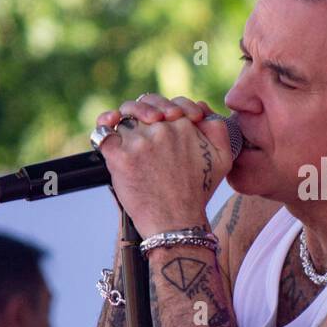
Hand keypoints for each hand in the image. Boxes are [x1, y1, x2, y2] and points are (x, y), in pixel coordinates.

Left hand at [95, 93, 231, 235]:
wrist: (177, 223)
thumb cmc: (197, 194)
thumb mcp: (223, 159)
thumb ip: (217, 129)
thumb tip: (201, 110)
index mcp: (186, 126)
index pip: (171, 103)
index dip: (166, 108)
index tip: (164, 119)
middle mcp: (163, 129)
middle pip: (145, 106)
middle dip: (143, 112)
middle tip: (145, 124)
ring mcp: (140, 142)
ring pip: (125, 120)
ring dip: (125, 126)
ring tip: (130, 139)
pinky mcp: (120, 157)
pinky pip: (104, 132)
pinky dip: (104, 127)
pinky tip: (108, 124)